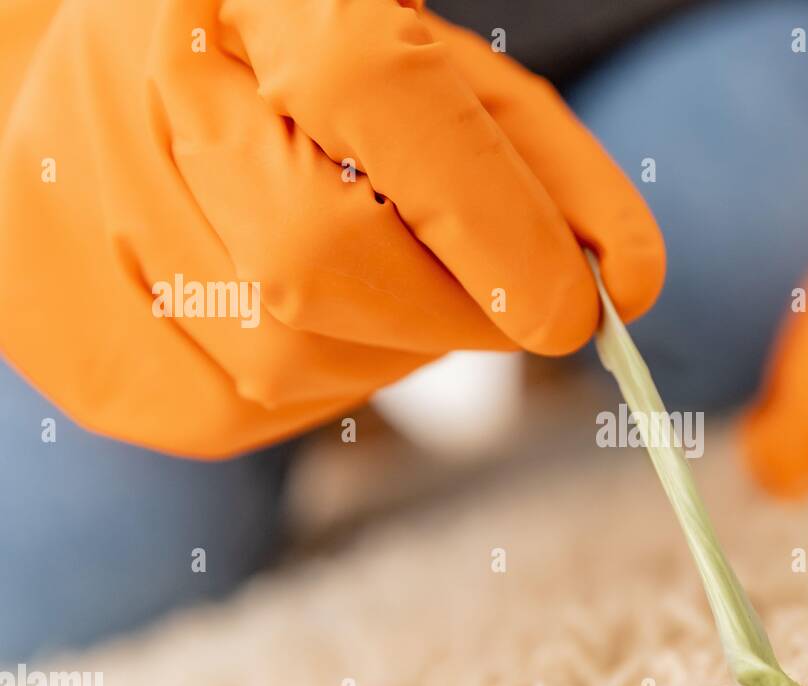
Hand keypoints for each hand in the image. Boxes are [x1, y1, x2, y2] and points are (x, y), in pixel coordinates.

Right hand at [0, 0, 663, 456]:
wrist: (111, 91)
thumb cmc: (306, 75)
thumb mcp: (438, 67)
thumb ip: (541, 159)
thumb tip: (633, 285)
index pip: (378, 100)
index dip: (497, 222)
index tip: (585, 305)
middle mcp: (140, 103)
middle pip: (332, 265)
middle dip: (459, 309)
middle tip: (500, 297)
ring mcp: (88, 229)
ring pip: (299, 358)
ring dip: (391, 342)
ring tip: (370, 268)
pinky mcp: (86, 348)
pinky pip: (252, 409)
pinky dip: (325, 374)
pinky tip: (302, 305)